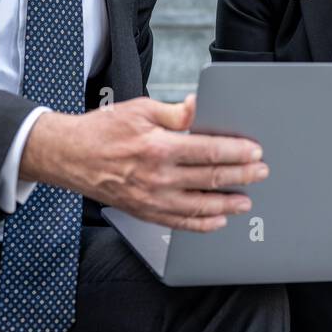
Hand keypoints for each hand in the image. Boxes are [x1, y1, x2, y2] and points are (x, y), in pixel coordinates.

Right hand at [19, 94, 267, 231]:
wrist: (70, 156)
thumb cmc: (103, 129)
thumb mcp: (140, 109)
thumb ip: (175, 113)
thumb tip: (199, 107)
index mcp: (158, 147)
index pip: (209, 151)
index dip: (236, 152)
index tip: (255, 150)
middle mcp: (157, 177)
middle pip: (210, 179)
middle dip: (241, 176)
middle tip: (261, 173)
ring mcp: (151, 199)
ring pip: (200, 206)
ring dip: (227, 204)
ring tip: (246, 201)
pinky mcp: (145, 211)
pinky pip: (180, 223)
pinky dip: (202, 224)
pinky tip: (218, 220)